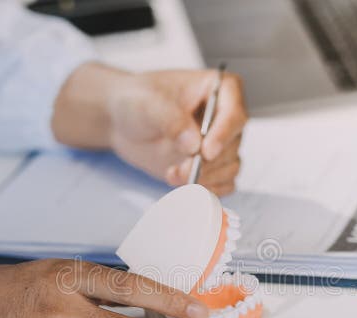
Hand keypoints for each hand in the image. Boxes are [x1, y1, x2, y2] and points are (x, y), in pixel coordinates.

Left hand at [52, 63, 247, 195]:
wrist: (122, 120)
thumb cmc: (137, 100)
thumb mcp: (148, 103)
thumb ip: (171, 119)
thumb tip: (193, 144)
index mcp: (218, 89)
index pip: (234, 113)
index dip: (223, 134)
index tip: (206, 152)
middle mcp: (224, 117)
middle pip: (232, 145)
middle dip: (208, 163)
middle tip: (182, 168)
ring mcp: (219, 143)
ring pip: (230, 167)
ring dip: (204, 178)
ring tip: (173, 174)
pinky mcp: (210, 166)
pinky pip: (223, 184)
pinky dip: (206, 189)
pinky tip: (184, 185)